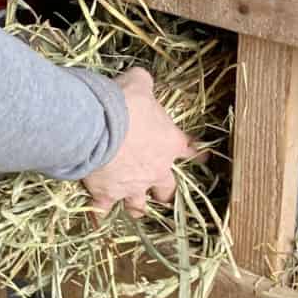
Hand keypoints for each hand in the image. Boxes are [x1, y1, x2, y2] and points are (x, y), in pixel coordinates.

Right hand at [82, 68, 195, 218]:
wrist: (97, 125)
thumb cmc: (124, 104)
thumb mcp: (139, 84)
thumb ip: (144, 83)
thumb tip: (142, 78)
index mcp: (169, 143)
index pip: (189, 150)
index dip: (196, 154)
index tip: (203, 157)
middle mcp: (154, 170)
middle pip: (166, 189)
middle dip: (165, 192)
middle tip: (163, 193)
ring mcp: (130, 186)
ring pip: (137, 205)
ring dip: (137, 208)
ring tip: (135, 211)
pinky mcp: (106, 194)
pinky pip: (102, 210)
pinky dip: (98, 214)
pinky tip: (95, 219)